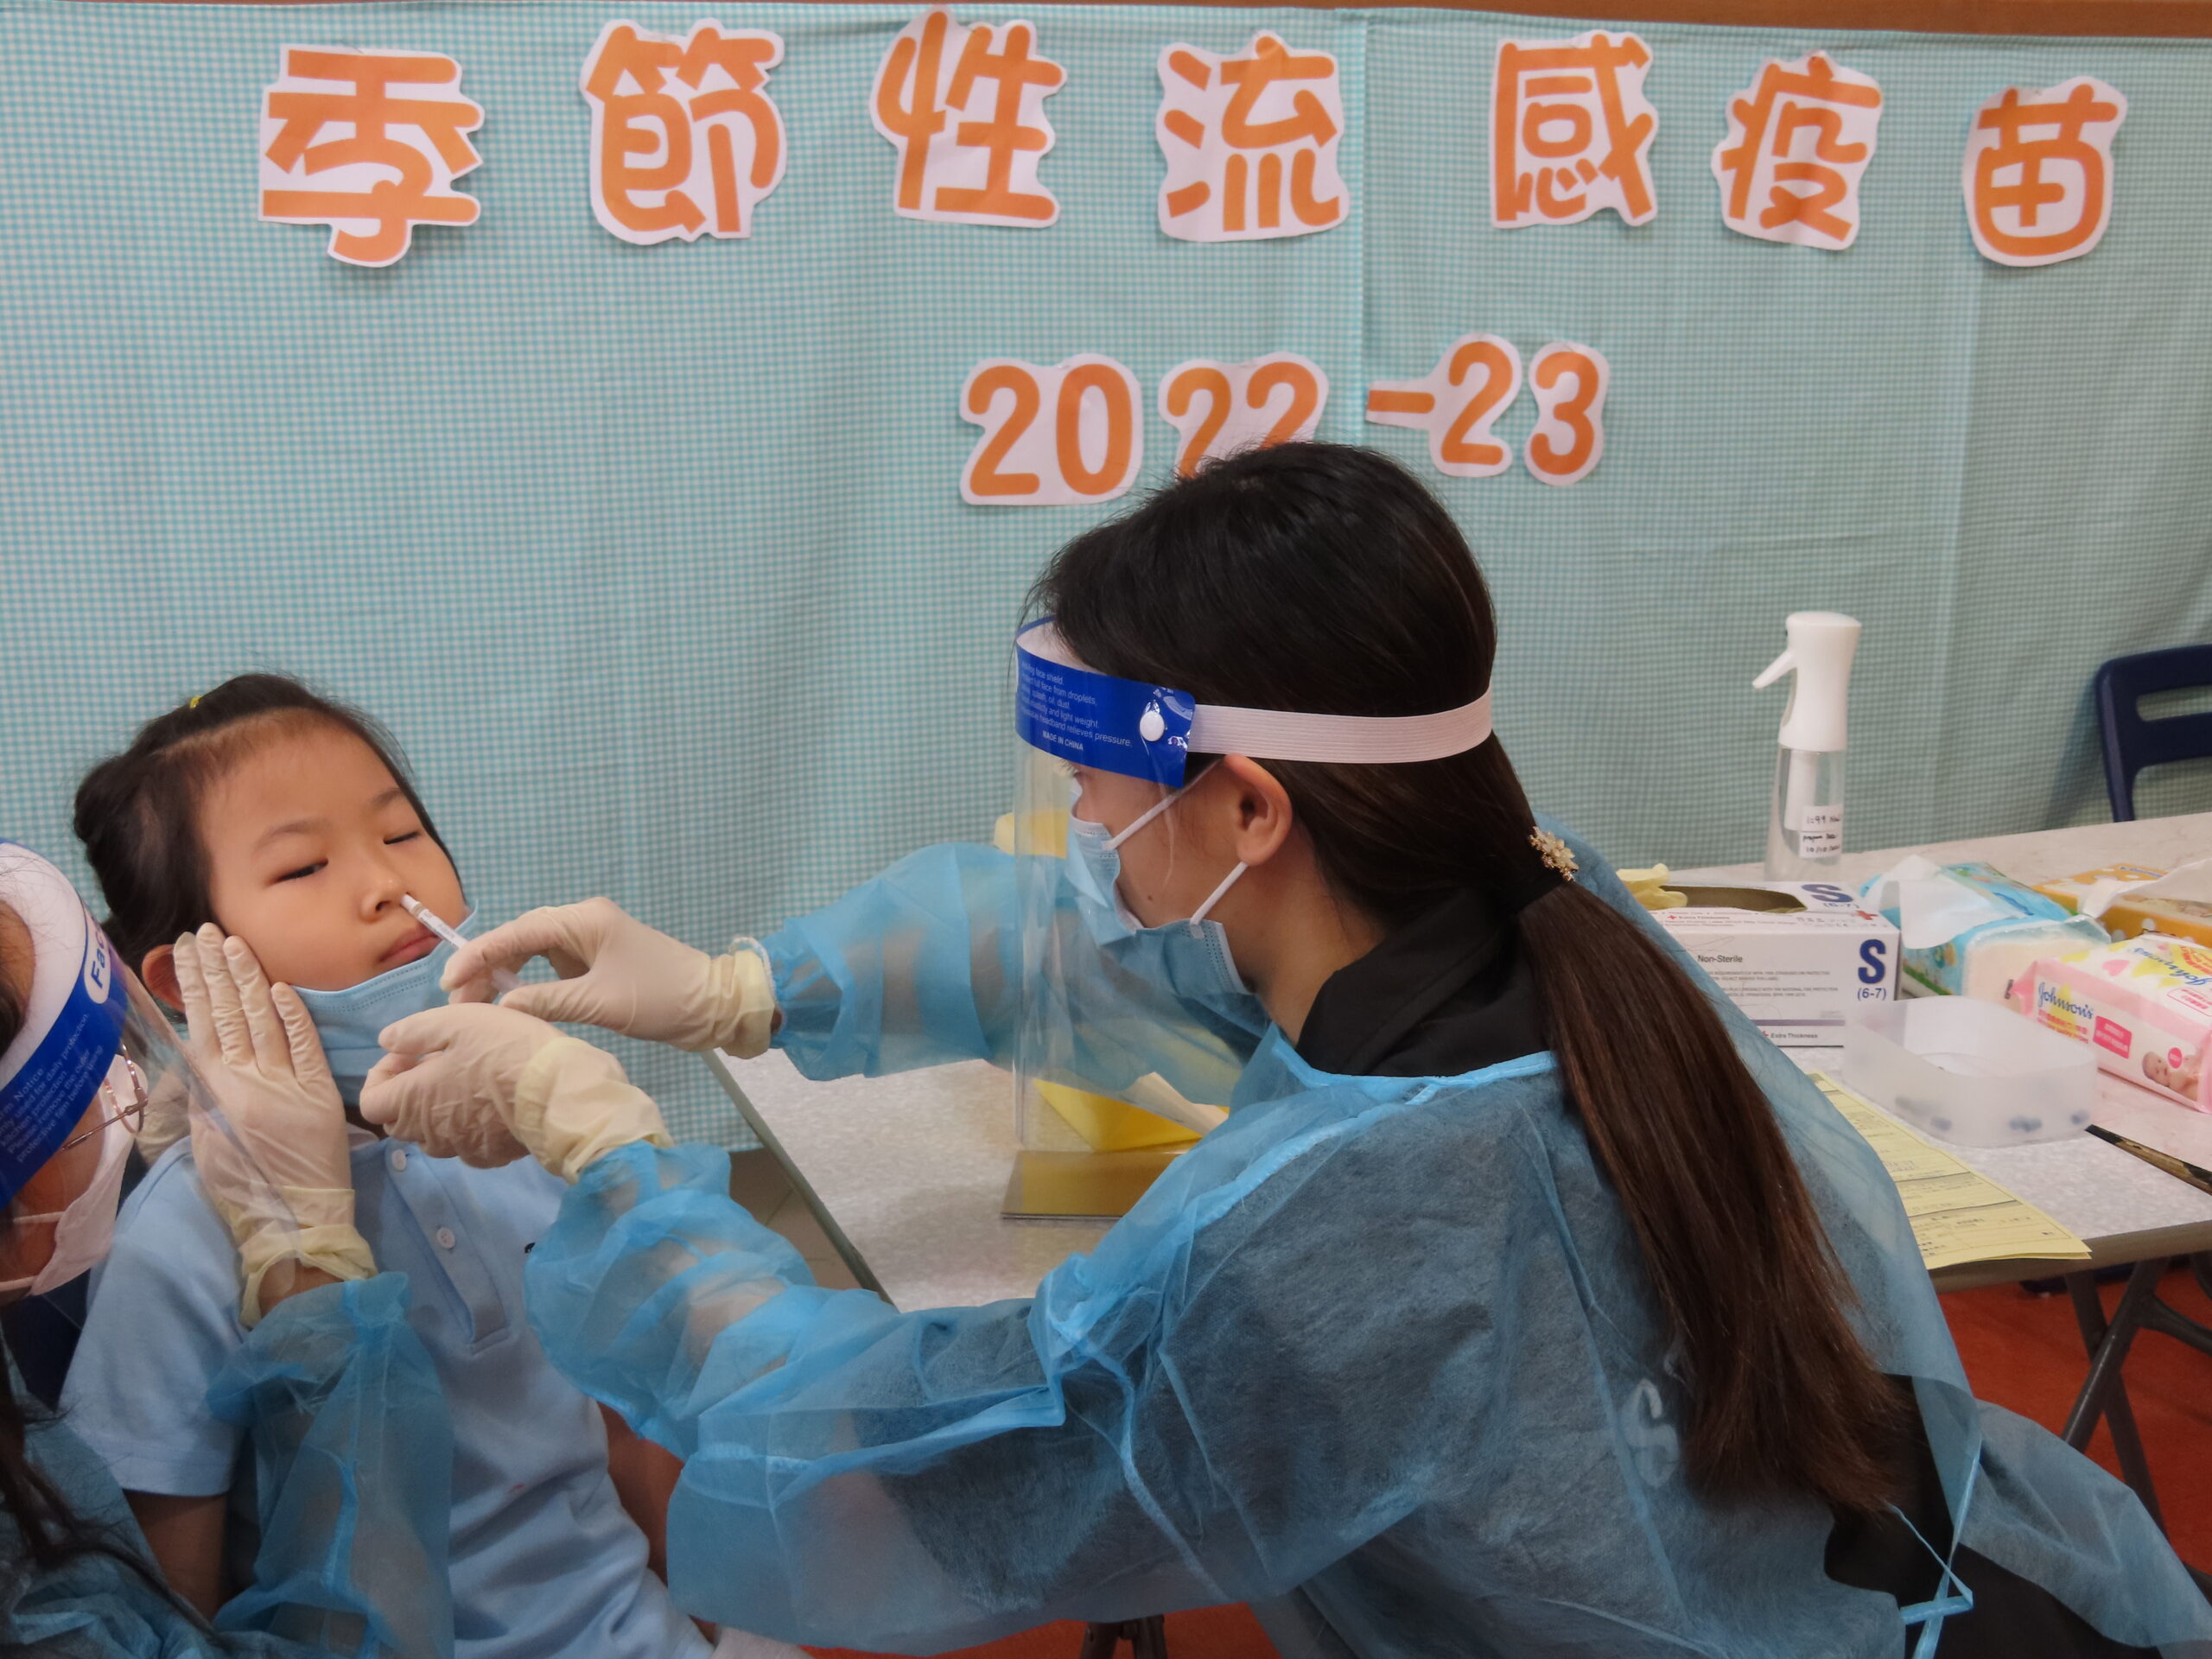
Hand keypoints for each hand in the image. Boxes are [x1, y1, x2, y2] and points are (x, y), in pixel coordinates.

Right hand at [173, 926, 374, 1325]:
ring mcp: (287, 1084)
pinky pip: (306, 1046)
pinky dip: (294, 1016)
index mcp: (217, 1093)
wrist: (294, 1222)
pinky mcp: (321, 1094)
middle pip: (232, 1014)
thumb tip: (196, 1062)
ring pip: (264, 1021)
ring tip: (236, 945)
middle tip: (209, 931)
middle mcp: (250, 1082)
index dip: (197, 987)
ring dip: (249, 980)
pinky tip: (282, 988)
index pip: (203, 1026)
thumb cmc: (246, 1192)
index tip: (189, 952)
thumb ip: (203, 1099)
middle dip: (218, 970)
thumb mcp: (208, 1144)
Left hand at [364, 1004, 672, 1182]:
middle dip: (410, 1091)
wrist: (559, 1093)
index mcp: (412, 1100)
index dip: (382, 1075)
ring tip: (468, 1080)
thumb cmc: (504, 1049)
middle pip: (399, 1119)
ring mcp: (461, 1149)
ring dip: (439, 1108)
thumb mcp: (457, 1021)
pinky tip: (493, 1102)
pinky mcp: (491, 1155)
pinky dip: (469, 1124)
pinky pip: (466, 1142)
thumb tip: (386, 1040)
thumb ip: (413, 1030)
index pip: (370, 1101)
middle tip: (441, 1062)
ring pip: (433, 1133)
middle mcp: (429, 1133)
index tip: (412, 1052)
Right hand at [441, 898, 776, 1055]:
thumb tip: (500, 1007)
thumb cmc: (662, 998)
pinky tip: (511, 1007)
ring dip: (504, 978)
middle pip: (519, 939)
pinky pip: (550, 967)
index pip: (517, 932)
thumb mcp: (600, 1003)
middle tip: (459, 1006)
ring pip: (532, 953)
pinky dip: (528, 985)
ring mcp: (590, 940)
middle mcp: (583, 922)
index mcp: (584, 920)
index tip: (449, 983)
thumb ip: (547, 1002)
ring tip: (478, 1010)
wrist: (713, 1005)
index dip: (478, 956)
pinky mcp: (596, 960)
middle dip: (485, 970)